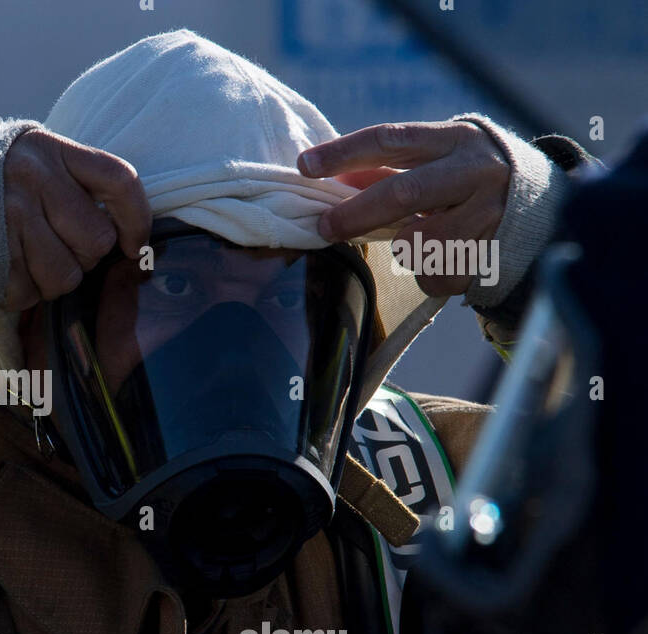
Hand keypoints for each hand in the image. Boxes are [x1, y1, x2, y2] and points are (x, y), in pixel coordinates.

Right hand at [3, 129, 151, 310]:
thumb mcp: (30, 160)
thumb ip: (73, 181)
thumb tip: (124, 231)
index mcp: (49, 149)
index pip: (119, 180)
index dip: (137, 219)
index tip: (133, 244)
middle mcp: (32, 178)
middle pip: (97, 239)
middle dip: (84, 256)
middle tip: (55, 247)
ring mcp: (10, 216)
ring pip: (67, 275)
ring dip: (53, 280)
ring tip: (28, 262)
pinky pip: (30, 293)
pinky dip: (21, 293)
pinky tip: (4, 271)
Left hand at [298, 121, 510, 295]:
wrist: (549, 202)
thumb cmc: (470, 176)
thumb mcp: (437, 159)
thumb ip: (387, 168)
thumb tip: (332, 179)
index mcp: (453, 139)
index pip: (390, 139)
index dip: (343, 152)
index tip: (305, 166)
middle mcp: (475, 170)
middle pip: (404, 192)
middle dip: (357, 213)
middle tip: (325, 227)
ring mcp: (491, 210)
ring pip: (423, 240)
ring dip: (404, 248)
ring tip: (414, 242)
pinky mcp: (498, 249)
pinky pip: (442, 273)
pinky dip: (429, 274)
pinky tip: (444, 260)